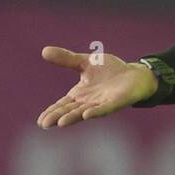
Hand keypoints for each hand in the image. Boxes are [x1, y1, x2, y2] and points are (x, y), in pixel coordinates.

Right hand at [37, 47, 157, 127]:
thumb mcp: (85, 62)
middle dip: (58, 117)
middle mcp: (88, 102)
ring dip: (73, 117)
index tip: (40, 121)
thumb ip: (66, 59)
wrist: (134, 74)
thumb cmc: (110, 71)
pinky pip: (104, 109)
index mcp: (79, 95)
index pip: (62, 105)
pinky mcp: (115, 103)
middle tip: (45, 124)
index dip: (51, 112)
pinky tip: (86, 115)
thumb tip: (44, 51)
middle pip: (70, 111)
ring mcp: (101, 104)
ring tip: (61, 122)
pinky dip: (95, 112)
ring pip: (84, 112)